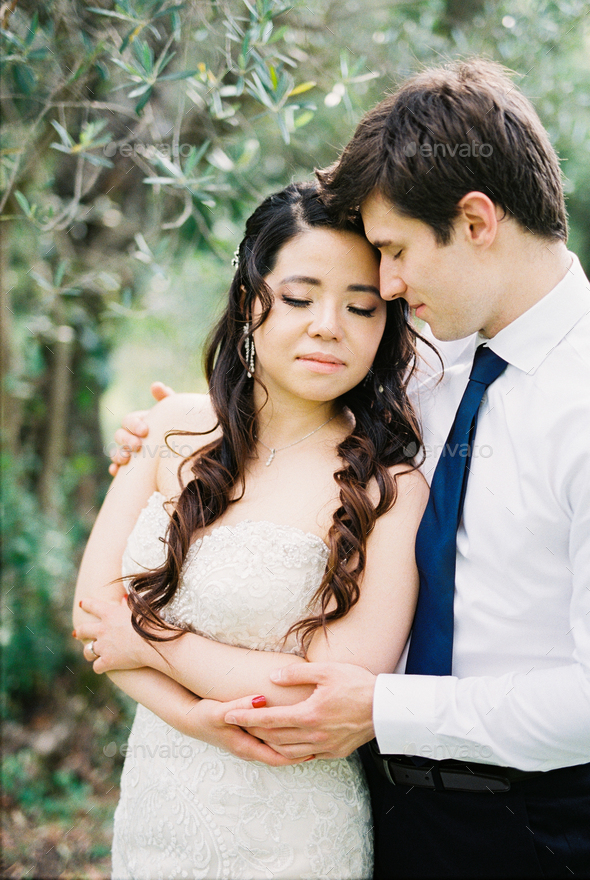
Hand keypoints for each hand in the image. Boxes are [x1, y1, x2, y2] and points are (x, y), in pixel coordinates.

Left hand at [76, 595, 149, 671]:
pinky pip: (97, 666)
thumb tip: (124, 597)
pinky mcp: (108, 661)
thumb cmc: (150, 622)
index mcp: (109, 613)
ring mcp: (103, 646)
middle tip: (77, 633)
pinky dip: (100, 667)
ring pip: (88, 651)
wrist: (153, 642)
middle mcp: (102, 629)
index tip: (82, 603)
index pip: (92, 605)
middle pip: (83, 630)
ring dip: (88, 652)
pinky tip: (102, 667)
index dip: (86, 604)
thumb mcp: (139, 608)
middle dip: (79, 632)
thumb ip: (128, 603)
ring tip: (89, 653)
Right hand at [108, 381, 174, 475]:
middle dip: (126, 440)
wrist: (187, 454)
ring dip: (118, 454)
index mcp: (139, 422)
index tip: (145, 431)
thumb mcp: (175, 414)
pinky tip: (117, 471)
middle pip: (119, 436)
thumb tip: (156, 385)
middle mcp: (131, 437)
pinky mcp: (131, 470)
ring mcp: (130, 453)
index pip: (128, 421)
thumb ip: (166, 398)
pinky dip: (115, 469)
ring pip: (116, 452)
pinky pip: (117, 470)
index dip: (134, 425)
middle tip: (138, 446)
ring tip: (126, 459)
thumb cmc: (179, 429)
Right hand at [184, 696, 312, 766]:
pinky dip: (283, 739)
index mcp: (245, 747)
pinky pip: (270, 743)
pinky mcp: (247, 737)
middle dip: (300, 751)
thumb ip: (241, 705)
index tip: (316, 747)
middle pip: (280, 756)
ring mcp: (248, 745)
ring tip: (314, 737)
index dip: (297, 755)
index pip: (277, 758)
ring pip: (276, 750)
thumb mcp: (219, 711)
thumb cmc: (204, 715)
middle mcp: (249, 750)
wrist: (188, 719)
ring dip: (293, 746)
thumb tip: (261, 699)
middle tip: (321, 742)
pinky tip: (294, 729)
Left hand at [225, 662, 375, 759]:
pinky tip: (285, 744)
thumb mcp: (326, 671)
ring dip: (269, 744)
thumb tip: (272, 677)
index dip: (246, 717)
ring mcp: (325, 747)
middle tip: (237, 724)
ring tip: (257, 735)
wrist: (386, 708)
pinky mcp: (335, 752)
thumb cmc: (358, 685)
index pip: (269, 719)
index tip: (228, 715)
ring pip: (287, 752)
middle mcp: (314, 735)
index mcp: (309, 715)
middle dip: (252, 732)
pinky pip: (305, 757)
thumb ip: (296, 674)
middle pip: (274, 738)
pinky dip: (290, 752)